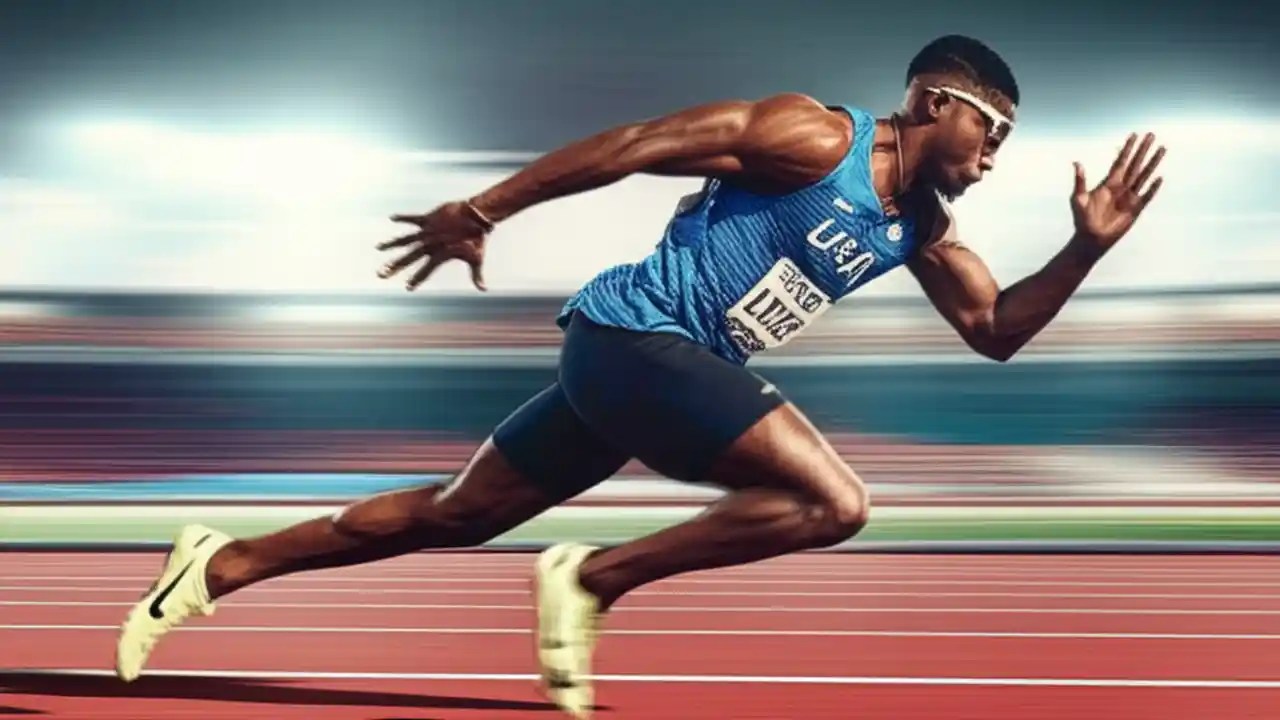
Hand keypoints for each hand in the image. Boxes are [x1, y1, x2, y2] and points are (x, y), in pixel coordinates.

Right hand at [377, 201, 490, 291]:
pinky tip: (392, 218)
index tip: (408, 288)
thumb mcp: (476, 258)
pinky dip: (403, 218)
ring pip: (405, 239)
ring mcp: (427, 231)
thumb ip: (477, 275)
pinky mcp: (428, 218)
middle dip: (394, 266)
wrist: (476, 215)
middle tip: (381, 274)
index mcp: (440, 255)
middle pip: (408, 258)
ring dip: (391, 244)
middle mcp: (430, 244)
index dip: (417, 279)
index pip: (426, 271)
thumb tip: (484, 290)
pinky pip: (412, 218)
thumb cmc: (477, 238)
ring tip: (379, 248)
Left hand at [1070, 132, 1165, 252]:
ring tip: (1161, 149)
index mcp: (1108, 183)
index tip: (1134, 134)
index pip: (1121, 161)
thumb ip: (1080, 181)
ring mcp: (1129, 197)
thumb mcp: (1078, 198)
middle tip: (1151, 135)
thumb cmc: (1082, 219)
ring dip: (1152, 162)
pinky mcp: (1135, 209)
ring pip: (1144, 175)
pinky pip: (1146, 196)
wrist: (1090, 239)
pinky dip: (1153, 188)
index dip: (1127, 148)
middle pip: (1135, 164)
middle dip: (1143, 149)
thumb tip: (1076, 163)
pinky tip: (1159, 178)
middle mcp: (1121, 187)